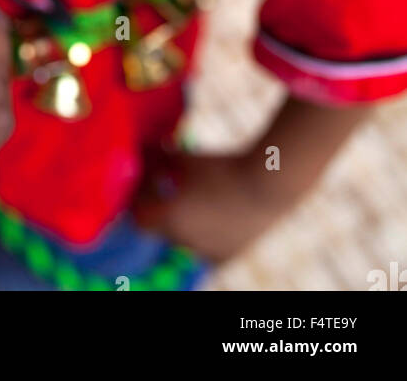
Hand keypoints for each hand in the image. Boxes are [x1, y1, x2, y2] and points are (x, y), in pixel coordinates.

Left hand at [132, 147, 284, 264]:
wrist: (269, 185)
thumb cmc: (223, 166)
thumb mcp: (185, 158)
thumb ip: (158, 158)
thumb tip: (141, 151)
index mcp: (170, 217)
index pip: (139, 217)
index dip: (139, 200)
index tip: (146, 182)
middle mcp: (184, 241)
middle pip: (160, 227)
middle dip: (160, 207)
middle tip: (169, 185)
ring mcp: (205, 252)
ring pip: (182, 239)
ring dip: (182, 222)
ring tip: (197, 196)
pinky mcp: (226, 256)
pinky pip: (204, 248)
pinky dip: (204, 233)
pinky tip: (215, 213)